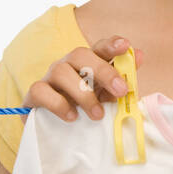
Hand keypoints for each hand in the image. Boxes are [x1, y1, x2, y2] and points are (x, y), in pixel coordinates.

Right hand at [22, 36, 140, 121]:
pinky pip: (41, 91)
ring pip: (61, 71)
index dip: (111, 44)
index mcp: (87, 63)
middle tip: (121, 91)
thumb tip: (138, 56)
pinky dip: (58, 103)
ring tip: (97, 114)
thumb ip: (120, 80)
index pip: (98, 47)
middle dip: (103, 71)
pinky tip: (72, 117)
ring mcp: (49, 77)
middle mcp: (67, 65)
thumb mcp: (105, 96)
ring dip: (83, 93)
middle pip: (80, 54)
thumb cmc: (84, 108)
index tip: (125, 45)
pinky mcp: (34, 94)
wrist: (53, 129)